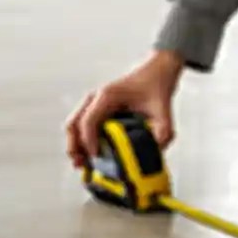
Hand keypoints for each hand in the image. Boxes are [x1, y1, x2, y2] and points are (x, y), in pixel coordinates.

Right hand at [64, 50, 185, 167]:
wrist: (156, 72)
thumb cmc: (155, 86)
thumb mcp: (163, 111)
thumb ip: (163, 132)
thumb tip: (155, 152)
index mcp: (108, 96)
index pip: (89, 121)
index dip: (89, 142)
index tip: (96, 157)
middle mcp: (96, 98)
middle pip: (74, 124)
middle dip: (75, 146)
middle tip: (81, 165)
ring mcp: (94, 103)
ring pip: (75, 126)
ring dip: (76, 145)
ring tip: (83, 164)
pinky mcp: (97, 109)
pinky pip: (83, 126)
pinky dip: (82, 140)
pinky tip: (91, 154)